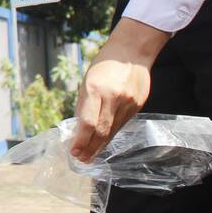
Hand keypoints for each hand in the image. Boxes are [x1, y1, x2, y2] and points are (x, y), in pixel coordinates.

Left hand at [70, 17, 166, 162]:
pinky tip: (104, 142)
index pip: (88, 122)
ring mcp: (128, 103)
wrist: (132, 52)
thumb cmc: (104, 65)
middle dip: (90, 148)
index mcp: (96, 89)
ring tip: (90, 156)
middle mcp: (113, 98)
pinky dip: (111, 134)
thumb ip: (84, 104)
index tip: (73, 151)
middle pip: (101, 131)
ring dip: (100, 146)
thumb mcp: (87, 80)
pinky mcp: (138, 106)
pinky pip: (122, 125)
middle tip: (81, 159)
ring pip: (112, 131)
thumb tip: (78, 128)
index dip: (81, 140)